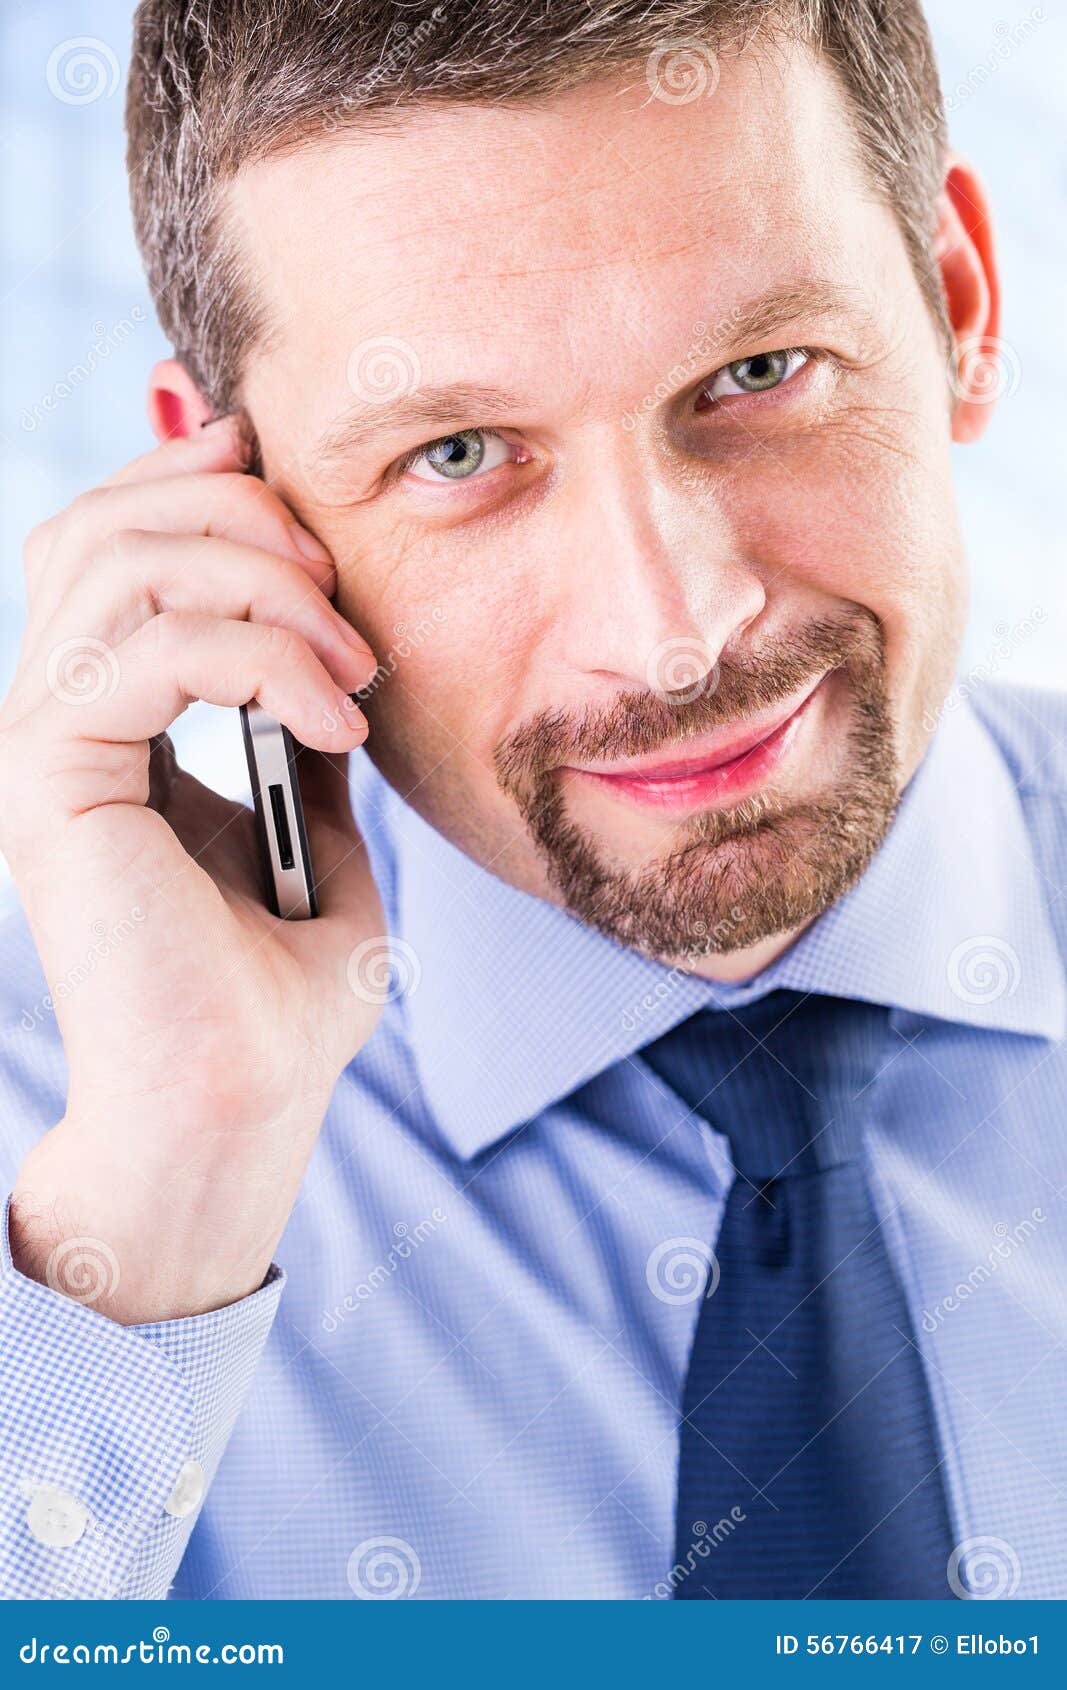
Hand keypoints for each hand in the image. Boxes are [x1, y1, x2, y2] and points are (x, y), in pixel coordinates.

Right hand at [0, 418, 385, 1320]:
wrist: (242, 1101)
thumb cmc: (278, 988)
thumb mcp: (310, 819)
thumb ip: (294, 718)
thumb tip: (324, 630)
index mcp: (101, 724)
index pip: (108, 547)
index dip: (192, 486)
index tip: (299, 489)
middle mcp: (51, 720)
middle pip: (98, 526)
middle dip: (239, 518)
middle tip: (343, 594)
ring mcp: (37, 746)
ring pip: (118, 563)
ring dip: (264, 585)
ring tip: (352, 667)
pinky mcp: (51, 781)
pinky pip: (151, 649)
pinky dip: (263, 660)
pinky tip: (335, 718)